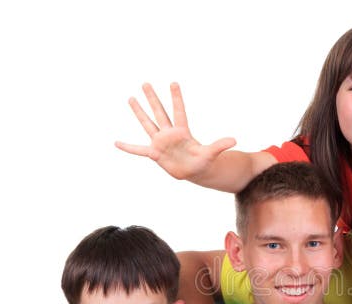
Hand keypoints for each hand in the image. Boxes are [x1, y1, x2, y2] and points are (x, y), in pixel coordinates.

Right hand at [115, 82, 235, 181]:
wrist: (194, 171)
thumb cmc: (203, 161)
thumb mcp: (211, 153)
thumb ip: (220, 145)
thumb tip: (234, 140)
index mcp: (183, 131)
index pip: (179, 111)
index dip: (176, 98)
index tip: (173, 83)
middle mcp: (170, 133)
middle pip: (160, 112)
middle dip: (153, 98)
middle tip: (145, 83)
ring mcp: (160, 142)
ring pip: (148, 124)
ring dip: (139, 112)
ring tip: (131, 98)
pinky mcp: (155, 154)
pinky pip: (138, 150)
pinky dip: (128, 147)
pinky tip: (117, 143)